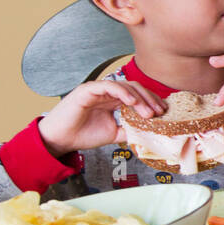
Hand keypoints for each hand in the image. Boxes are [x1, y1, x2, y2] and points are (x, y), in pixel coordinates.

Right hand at [38, 81, 167, 158]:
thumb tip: (149, 133)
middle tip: (160, 113)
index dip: (152, 102)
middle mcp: (107, 93)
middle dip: (150, 99)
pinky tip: (132, 102)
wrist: (60, 140)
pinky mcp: (88, 89)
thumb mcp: (113, 134)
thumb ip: (129, 130)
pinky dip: (123, 92)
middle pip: (135, 89)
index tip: (163, 114)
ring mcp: (98, 89)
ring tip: (149, 112)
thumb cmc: (82, 135)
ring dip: (140, 98)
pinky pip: (109, 85)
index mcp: (113, 100)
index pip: (138, 96)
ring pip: (125, 86)